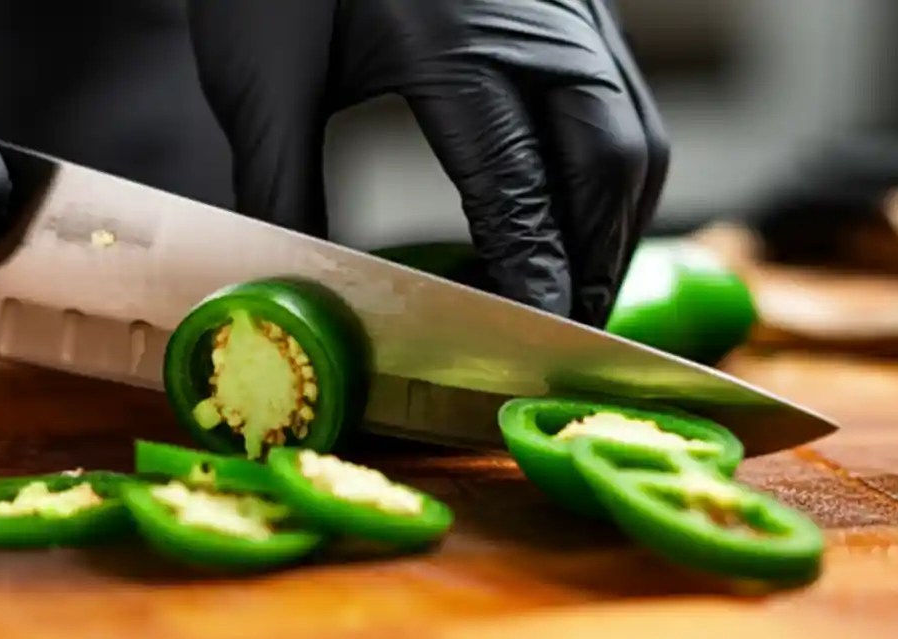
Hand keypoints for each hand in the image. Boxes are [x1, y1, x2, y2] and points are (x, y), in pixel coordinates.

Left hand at [188, 0, 668, 325]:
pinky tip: (567, 211)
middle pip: (610, 168)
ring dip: (611, 226)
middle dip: (591, 265)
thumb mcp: (262, 74)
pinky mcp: (575, 0)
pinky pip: (623, 100)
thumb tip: (308, 284)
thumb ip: (286, 184)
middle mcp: (538, 23)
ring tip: (566, 287)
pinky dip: (609, 175)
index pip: (520, 190)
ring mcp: (570, 6)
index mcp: (458, 41)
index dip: (532, 279)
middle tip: (557, 336)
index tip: (527, 345)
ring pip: (635, 137)